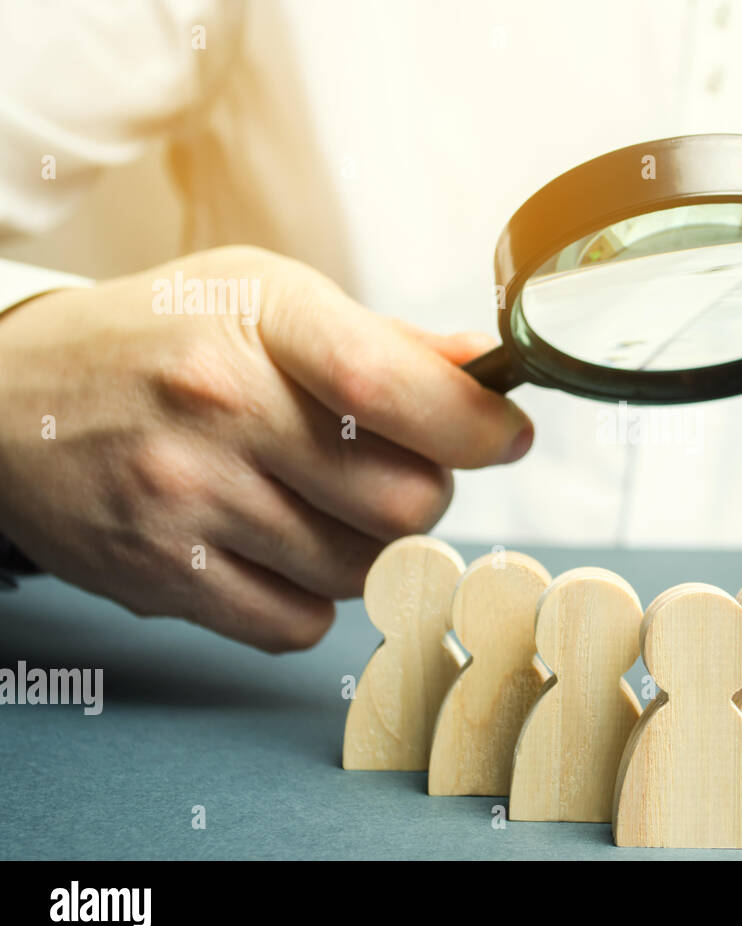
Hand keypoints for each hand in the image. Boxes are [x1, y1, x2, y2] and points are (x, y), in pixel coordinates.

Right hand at [0, 246, 531, 650]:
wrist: (11, 400)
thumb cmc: (159, 339)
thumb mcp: (264, 298)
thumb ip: (383, 342)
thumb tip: (485, 370)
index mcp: (259, 322)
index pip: (394, 385)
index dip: (476, 425)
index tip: (506, 435)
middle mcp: (219, 410)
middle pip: (403, 499)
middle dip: (426, 492)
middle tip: (391, 467)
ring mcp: (186, 500)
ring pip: (362, 568)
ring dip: (372, 546)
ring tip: (326, 501)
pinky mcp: (164, 576)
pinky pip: (299, 624)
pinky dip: (314, 597)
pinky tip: (283, 546)